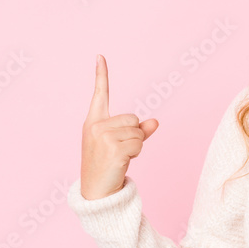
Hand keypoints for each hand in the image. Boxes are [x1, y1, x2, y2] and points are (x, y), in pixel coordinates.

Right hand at [79, 55, 159, 199]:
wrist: (96, 192)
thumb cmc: (107, 167)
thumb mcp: (120, 145)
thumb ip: (137, 131)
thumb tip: (155, 121)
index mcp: (93, 122)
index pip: (99, 95)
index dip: (101, 75)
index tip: (101, 56)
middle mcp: (95, 126)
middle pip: (132, 118)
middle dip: (133, 135)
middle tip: (119, 152)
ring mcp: (103, 137)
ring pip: (138, 132)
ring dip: (136, 146)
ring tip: (119, 158)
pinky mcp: (113, 148)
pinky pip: (140, 143)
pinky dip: (137, 153)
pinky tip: (122, 162)